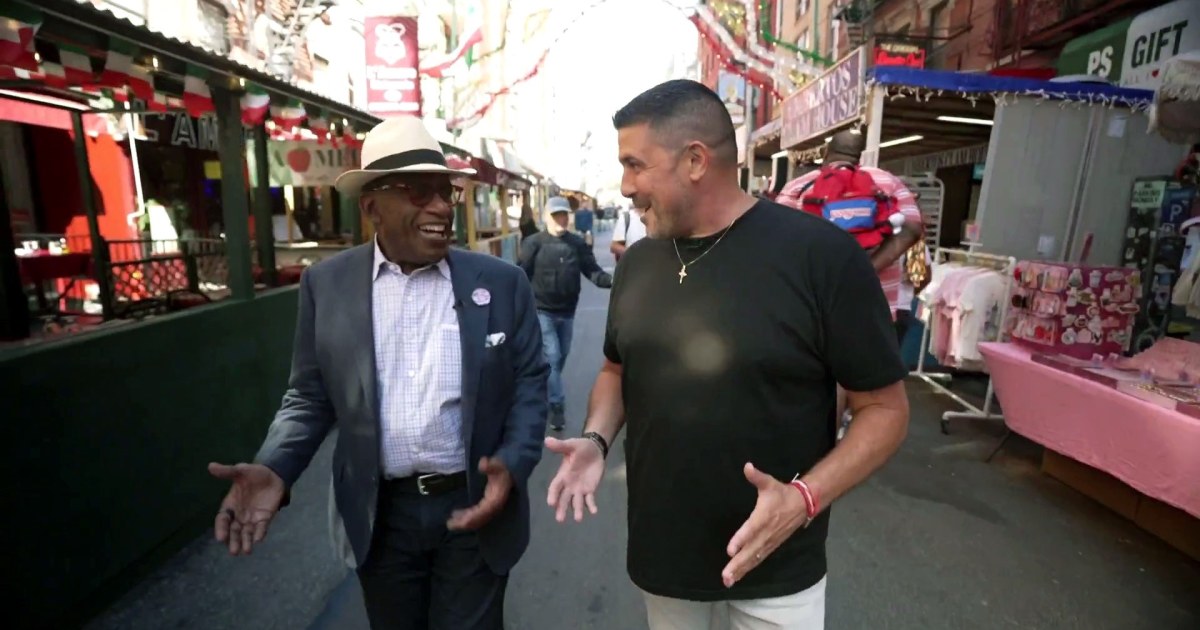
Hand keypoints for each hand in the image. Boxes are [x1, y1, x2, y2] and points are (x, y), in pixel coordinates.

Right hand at [208, 462, 284, 555]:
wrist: (274, 475)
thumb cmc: (254, 474)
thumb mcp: (241, 470)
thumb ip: (227, 471)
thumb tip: (210, 466)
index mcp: (230, 505)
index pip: (223, 519)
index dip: (221, 528)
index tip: (220, 538)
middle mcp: (239, 515)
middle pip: (234, 531)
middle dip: (233, 541)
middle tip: (233, 552)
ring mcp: (252, 517)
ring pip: (247, 533)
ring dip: (246, 542)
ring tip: (246, 551)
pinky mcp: (265, 517)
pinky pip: (261, 527)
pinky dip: (260, 533)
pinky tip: (258, 540)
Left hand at [448, 457, 512, 530]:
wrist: (507, 472)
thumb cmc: (501, 469)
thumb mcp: (497, 465)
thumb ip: (490, 465)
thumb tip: (483, 463)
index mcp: (497, 499)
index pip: (485, 511)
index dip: (474, 517)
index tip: (462, 521)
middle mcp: (494, 506)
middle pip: (480, 519)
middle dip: (466, 523)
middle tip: (450, 525)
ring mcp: (490, 508)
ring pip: (477, 519)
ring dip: (464, 522)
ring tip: (450, 522)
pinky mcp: (486, 507)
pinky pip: (476, 515)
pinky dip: (466, 517)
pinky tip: (456, 514)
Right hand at [545, 436, 604, 522]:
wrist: (594, 449)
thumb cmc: (580, 447)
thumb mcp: (571, 445)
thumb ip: (560, 445)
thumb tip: (547, 440)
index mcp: (563, 475)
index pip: (555, 487)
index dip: (553, 495)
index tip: (551, 504)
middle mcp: (569, 485)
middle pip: (564, 499)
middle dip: (562, 508)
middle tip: (560, 520)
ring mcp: (579, 489)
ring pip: (576, 502)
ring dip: (577, 510)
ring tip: (578, 519)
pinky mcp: (590, 490)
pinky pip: (590, 500)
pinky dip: (591, 506)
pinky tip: (594, 512)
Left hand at [721, 463, 809, 587]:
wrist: (803, 504)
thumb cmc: (782, 493)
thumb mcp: (769, 483)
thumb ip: (757, 477)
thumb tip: (747, 466)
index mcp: (764, 517)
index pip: (751, 530)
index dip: (741, 539)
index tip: (730, 550)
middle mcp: (766, 533)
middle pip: (750, 550)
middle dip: (737, 563)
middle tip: (725, 574)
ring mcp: (769, 542)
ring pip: (753, 558)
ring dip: (741, 570)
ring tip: (728, 580)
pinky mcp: (771, 546)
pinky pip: (758, 560)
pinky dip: (748, 569)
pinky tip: (737, 576)